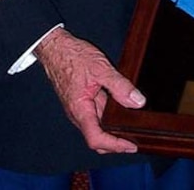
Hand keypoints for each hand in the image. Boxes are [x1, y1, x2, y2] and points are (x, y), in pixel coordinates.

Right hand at [34, 28, 144, 153]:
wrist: (56, 47)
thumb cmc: (72, 56)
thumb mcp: (101, 68)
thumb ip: (120, 86)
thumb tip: (137, 102)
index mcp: (80, 110)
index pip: (96, 139)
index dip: (115, 146)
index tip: (131, 145)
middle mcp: (78, 113)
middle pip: (98, 137)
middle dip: (116, 142)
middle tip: (136, 138)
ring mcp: (80, 108)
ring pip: (98, 125)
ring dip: (113, 128)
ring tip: (132, 123)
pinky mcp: (81, 100)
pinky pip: (96, 113)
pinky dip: (109, 115)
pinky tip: (121, 106)